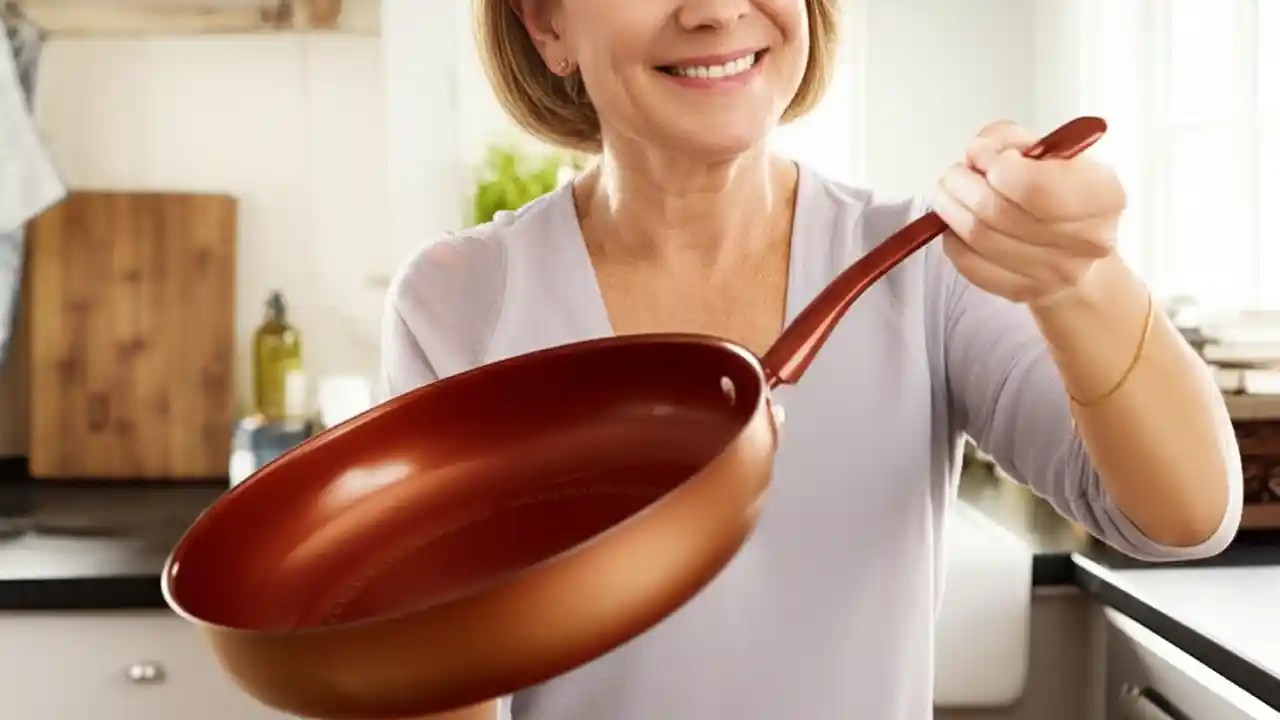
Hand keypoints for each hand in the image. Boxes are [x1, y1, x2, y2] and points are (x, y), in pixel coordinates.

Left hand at [930, 120, 1127, 307]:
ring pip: (979, 237)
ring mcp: (1053, 272)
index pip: (1037, 187)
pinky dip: (953, 239)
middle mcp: (1085, 240)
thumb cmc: (1060, 191)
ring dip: (951, 208)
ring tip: (949, 192)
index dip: (997, 167)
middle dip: (962, 185)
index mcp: (1102, 196)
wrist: (1075, 250)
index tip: (981, 154)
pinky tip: (956, 224)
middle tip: (953, 173)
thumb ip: (1009, 138)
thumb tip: (977, 152)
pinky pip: (969, 263)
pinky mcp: (1022, 291)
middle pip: (999, 212)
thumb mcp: (1048, 149)